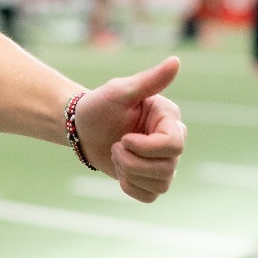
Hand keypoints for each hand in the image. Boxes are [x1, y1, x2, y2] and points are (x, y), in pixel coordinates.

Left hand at [71, 56, 185, 203]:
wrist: (81, 128)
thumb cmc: (98, 106)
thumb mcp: (119, 91)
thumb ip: (149, 80)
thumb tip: (176, 61)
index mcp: (168, 118)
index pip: (174, 145)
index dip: (146, 148)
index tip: (123, 139)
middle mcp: (172, 140)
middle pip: (167, 168)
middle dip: (132, 162)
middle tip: (115, 146)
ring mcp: (164, 161)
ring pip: (161, 184)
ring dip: (130, 173)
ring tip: (116, 156)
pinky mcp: (152, 179)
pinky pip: (151, 196)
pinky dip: (131, 187)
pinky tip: (120, 172)